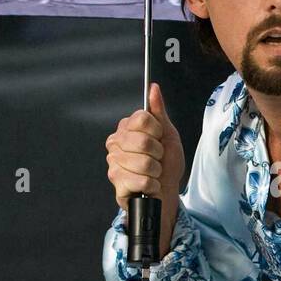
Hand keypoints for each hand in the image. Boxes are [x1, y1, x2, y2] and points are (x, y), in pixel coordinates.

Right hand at [106, 81, 185, 240]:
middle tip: (157, 159)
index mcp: (126, 128)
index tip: (159, 139)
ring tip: (153, 173)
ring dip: (156, 171)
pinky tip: (149, 185)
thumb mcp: (167, 134)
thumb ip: (158, 112)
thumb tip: (153, 88)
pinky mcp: (116, 181)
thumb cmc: (165, 164)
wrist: (165, 192)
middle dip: (158, 153)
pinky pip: (142, 180)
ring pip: (144, 162)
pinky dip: (152, 185)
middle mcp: (116, 143)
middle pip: (142, 141)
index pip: (141, 118)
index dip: (156, 131)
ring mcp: (113, 162)